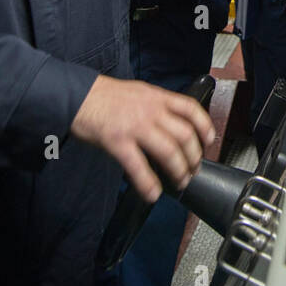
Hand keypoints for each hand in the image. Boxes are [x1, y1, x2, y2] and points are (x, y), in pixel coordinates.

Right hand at [70, 75, 215, 202]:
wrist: (77, 96)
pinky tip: (152, 193)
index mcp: (157, 97)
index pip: (191, 109)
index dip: (205, 127)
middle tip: (192, 169)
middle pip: (185, 136)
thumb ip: (157, 107)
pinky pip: (139, 167)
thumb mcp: (139, 93)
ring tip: (179, 182)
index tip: (208, 141)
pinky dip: (149, 184)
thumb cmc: (105, 97)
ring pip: (169, 152)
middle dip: (193, 158)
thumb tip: (172, 126)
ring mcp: (135, 126)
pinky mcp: (118, 141)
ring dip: (178, 171)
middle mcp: (150, 110)